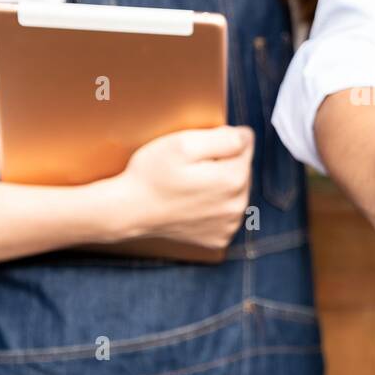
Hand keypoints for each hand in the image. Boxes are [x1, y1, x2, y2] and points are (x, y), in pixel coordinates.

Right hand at [111, 126, 253, 249]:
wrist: (128, 211)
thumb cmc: (152, 174)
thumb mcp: (184, 143)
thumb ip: (224, 137)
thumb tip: (246, 137)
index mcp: (234, 179)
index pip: (244, 143)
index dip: (220, 140)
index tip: (197, 149)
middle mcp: (237, 206)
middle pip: (242, 168)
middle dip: (222, 162)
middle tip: (190, 167)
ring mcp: (229, 225)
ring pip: (236, 191)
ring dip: (220, 184)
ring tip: (190, 185)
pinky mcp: (219, 238)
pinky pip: (226, 212)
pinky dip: (214, 206)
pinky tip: (192, 203)